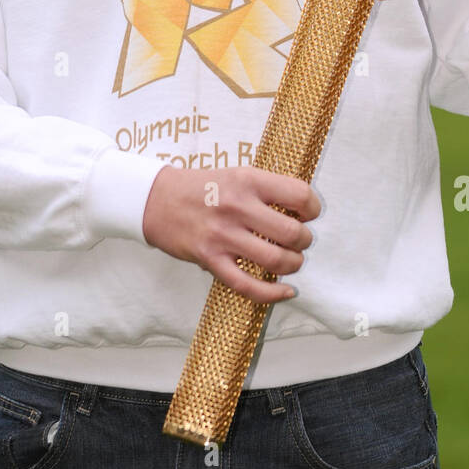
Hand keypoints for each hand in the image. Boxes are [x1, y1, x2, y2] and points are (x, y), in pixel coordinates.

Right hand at [142, 164, 320, 303]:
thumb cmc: (201, 187)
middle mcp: (237, 207)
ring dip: (292, 264)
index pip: (298, 195)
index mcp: (248, 180)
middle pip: (291, 233)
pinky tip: (285, 291)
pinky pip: (247, 285)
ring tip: (291, 261)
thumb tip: (302, 210)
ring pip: (275, 261)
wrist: (156, 199)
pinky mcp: (210, 259)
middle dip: (304, 241)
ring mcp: (223, 235)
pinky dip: (272, 294)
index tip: (308, 214)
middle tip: (300, 240)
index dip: (312, 208)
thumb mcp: (236, 174)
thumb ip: (266, 189)